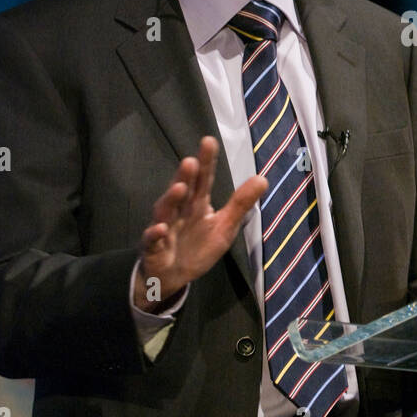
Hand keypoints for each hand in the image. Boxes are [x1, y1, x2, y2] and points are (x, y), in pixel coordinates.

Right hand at [134, 136, 267, 311]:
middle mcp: (180, 210)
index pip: (204, 179)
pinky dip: (156, 234)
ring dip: (171, 199)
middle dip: (186, 176)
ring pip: (165, 211)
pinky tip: (161, 229)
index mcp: (198, 203)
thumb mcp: (224, 226)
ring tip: (180, 188)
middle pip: (183, 190)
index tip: (208, 141)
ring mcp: (165, 227)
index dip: (206, 162)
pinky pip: (153, 239)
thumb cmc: (198, 246)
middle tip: (191, 161)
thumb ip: (240, 203)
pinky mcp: (154, 247)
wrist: (172, 276)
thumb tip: (263, 178)